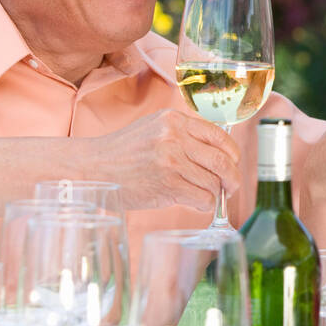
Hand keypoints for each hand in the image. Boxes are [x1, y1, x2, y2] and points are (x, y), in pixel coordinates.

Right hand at [85, 110, 241, 211]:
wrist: (92, 168)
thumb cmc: (122, 153)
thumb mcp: (153, 129)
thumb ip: (182, 135)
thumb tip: (216, 153)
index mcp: (174, 121)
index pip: (220, 136)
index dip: (233, 155)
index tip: (233, 165)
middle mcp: (175, 137)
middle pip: (223, 161)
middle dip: (233, 178)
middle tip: (231, 188)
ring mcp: (172, 161)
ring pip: (214, 181)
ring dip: (215, 193)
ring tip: (207, 197)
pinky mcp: (168, 184)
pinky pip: (202, 197)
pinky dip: (204, 204)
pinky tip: (195, 204)